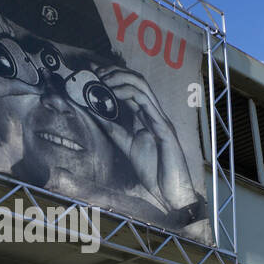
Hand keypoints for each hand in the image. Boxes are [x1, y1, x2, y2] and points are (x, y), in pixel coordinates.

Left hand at [93, 67, 199, 212]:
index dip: (113, 77)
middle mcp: (154, 114)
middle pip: (137, 81)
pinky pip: (146, 104)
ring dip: (120, 78)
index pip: (130, 89)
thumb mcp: (127, 146)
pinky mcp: (163, 128)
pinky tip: (114, 93)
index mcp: (146, 117)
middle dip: (115, 72)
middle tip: (95, 71)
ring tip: (102, 79)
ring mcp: (160, 119)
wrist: (170, 191)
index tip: (92, 72)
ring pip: (142, 87)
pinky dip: (128, 94)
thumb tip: (96, 115)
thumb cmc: (155, 171)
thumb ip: (114, 131)